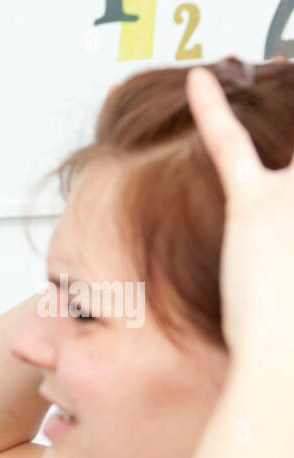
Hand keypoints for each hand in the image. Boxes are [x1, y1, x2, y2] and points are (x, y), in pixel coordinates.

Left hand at [186, 65, 293, 363]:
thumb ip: (280, 265)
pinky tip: (198, 80)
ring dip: (278, 103)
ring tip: (266, 67)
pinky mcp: (255, 204)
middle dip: (287, 173)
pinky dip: (211, 111)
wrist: (290, 366)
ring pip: (286, 135)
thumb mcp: (291, 294)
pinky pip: (227, 145)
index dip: (289, 185)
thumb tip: (273, 278)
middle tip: (279, 115)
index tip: (279, 220)